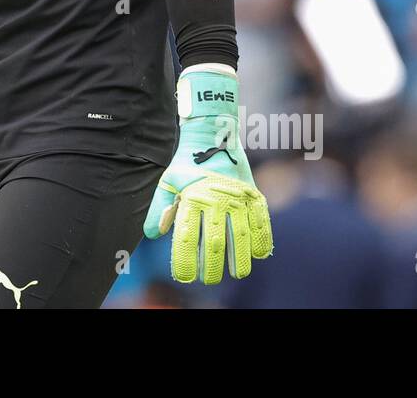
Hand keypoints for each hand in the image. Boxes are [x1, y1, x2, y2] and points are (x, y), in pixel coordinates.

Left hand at [143, 65, 272, 283]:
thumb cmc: (187, 164)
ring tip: (238, 273)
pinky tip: (260, 254)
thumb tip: (154, 234)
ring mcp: (236, 197)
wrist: (212, 136)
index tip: (184, 276)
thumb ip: (161, 209)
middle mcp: (214, 199)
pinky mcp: (253, 194)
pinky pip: (261, 221)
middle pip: (214, 242)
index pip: (186, 237)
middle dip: (212, 266)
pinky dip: (262, 238)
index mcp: (191, 198)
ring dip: (240, 258)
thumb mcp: (169, 182)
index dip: (185, 260)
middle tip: (209, 280)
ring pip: (239, 235)